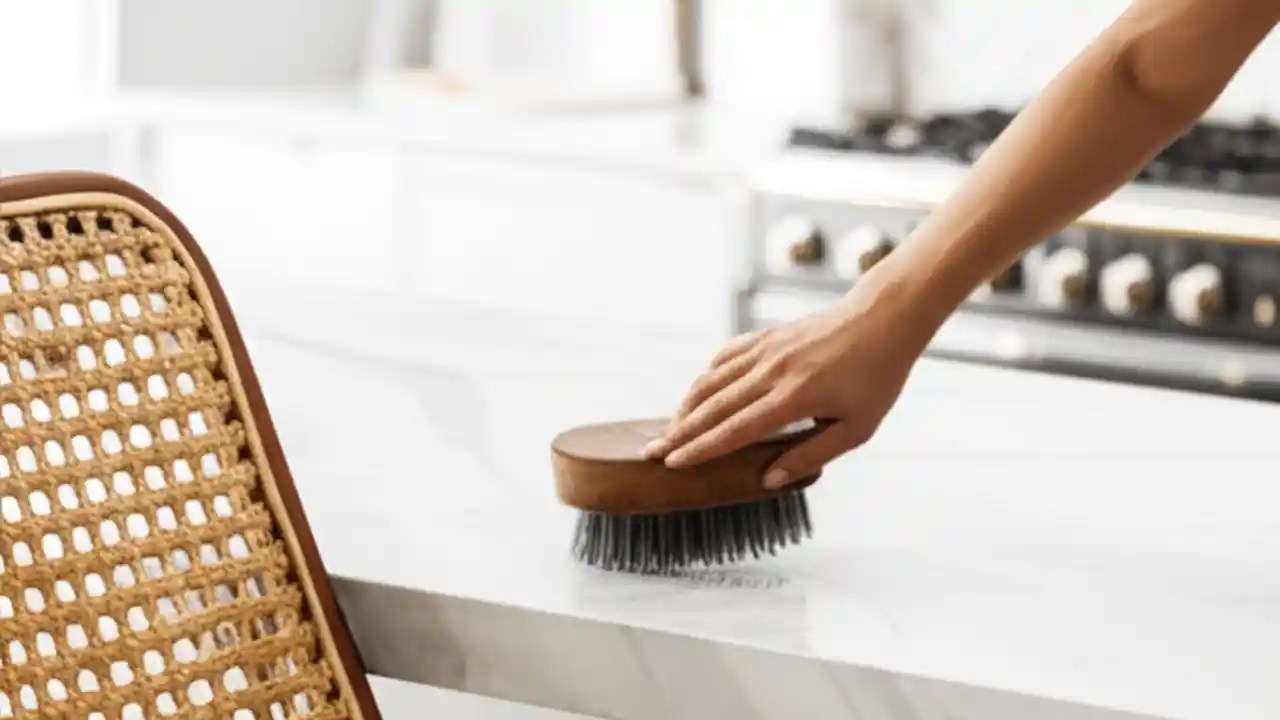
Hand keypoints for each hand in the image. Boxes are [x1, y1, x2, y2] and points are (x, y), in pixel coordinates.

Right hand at [643, 266, 931, 488]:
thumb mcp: (857, 428)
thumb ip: (812, 453)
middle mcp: (772, 372)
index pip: (735, 430)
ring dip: (685, 407)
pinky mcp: (765, 336)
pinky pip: (724, 358)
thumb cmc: (877, 377)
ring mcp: (765, 350)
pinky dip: (705, 378)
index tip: (673, 464)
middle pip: (713, 407)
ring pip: (711, 380)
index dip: (701, 449)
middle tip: (652, 452)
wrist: (882, 318)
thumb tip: (769, 479)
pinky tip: (698, 394)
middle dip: (678, 432)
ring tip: (669, 430)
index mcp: (794, 398)